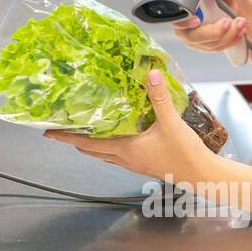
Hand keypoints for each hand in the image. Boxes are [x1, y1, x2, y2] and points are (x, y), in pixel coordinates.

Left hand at [43, 69, 211, 184]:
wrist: (202, 175)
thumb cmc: (185, 154)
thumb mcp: (171, 123)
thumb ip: (159, 98)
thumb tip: (150, 74)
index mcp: (125, 149)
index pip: (87, 143)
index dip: (66, 138)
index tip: (49, 133)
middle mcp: (125, 159)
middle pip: (91, 151)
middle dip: (75, 141)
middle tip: (64, 130)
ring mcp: (134, 163)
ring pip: (104, 155)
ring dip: (92, 145)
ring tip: (86, 132)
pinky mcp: (144, 164)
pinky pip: (118, 155)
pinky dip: (109, 147)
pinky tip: (118, 136)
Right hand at [172, 0, 251, 52]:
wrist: (229, 3)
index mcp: (180, 10)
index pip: (176, 20)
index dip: (185, 23)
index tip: (197, 20)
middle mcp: (184, 27)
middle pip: (194, 37)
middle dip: (214, 32)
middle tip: (228, 22)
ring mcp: (195, 39)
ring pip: (209, 45)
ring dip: (228, 35)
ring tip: (241, 22)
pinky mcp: (206, 46)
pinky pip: (218, 48)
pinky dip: (232, 39)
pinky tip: (240, 30)